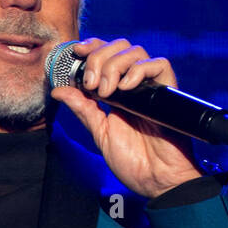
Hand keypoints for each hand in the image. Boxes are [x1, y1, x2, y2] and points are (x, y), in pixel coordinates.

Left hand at [49, 37, 201, 197]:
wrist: (156, 180)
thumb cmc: (133, 161)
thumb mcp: (100, 133)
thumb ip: (82, 110)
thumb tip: (59, 90)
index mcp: (117, 92)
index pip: (106, 54)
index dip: (92, 46)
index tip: (77, 51)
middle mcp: (134, 85)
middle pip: (119, 47)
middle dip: (99, 58)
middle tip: (92, 84)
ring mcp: (151, 87)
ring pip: (136, 52)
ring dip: (115, 66)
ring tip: (108, 92)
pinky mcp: (168, 92)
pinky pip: (160, 64)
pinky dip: (140, 70)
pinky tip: (126, 87)